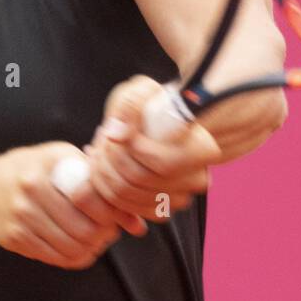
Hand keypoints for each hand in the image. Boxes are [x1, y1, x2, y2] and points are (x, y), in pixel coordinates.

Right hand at [0, 142, 145, 270]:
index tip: (115, 214)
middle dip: (104, 235)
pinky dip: (72, 258)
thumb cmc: (38, 169)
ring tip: (95, 241)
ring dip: (91, 249)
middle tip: (108, 232)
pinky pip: (53, 258)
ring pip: (70, 248)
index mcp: (50, 163)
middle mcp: (31, 188)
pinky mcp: (13, 238)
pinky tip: (78, 248)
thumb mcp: (68, 162)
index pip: (93, 198)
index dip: (112, 213)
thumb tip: (138, 226)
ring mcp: (20, 215)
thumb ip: (102, 188)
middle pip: (84, 229)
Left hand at [85, 76, 216, 222]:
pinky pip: (129, 210)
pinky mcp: (161, 209)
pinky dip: (107, 193)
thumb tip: (116, 135)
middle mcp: (198, 179)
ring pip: (129, 198)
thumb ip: (131, 104)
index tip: (109, 132)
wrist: (159, 122)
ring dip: (102, 176)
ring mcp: (180, 198)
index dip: (125, 151)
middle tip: (98, 142)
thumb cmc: (152, 103)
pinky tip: (101, 170)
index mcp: (203, 150)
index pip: (159, 163)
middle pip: (139, 181)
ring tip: (97, 153)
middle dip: (107, 161)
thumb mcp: (143, 90)